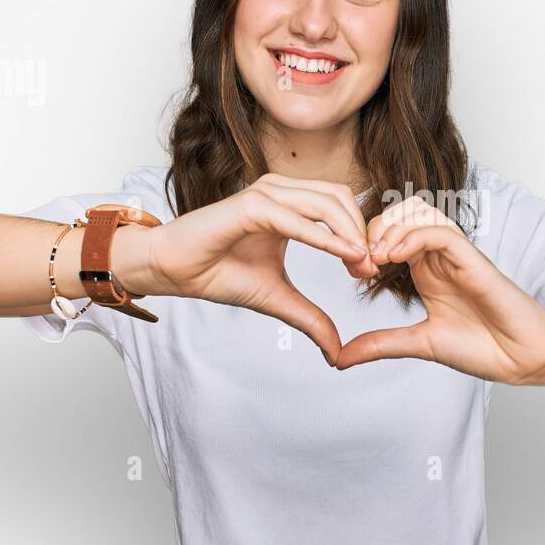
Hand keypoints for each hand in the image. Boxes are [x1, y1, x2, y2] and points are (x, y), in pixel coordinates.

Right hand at [141, 174, 376, 359]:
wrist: (174, 271)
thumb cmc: (219, 274)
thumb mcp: (278, 299)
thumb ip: (310, 319)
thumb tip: (337, 353)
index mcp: (290, 204)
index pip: (340, 206)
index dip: (361, 234)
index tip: (370, 270)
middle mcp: (280, 191)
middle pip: (340, 198)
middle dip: (361, 232)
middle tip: (370, 269)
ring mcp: (266, 194)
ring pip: (325, 203)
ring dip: (349, 234)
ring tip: (360, 264)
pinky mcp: (251, 205)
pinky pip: (296, 219)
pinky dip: (324, 237)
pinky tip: (343, 255)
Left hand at [333, 196, 544, 383]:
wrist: (520, 360)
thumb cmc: (481, 349)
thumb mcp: (417, 344)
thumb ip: (379, 345)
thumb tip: (339, 358)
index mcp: (425, 270)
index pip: (390, 232)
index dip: (364, 242)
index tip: (352, 270)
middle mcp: (438, 256)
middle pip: (400, 212)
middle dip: (372, 227)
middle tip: (359, 258)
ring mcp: (456, 255)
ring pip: (419, 212)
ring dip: (390, 226)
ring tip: (374, 256)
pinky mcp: (473, 258)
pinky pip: (440, 230)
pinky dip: (412, 236)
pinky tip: (393, 256)